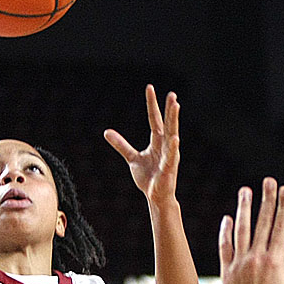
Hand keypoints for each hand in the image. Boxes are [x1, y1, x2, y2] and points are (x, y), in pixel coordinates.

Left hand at [104, 85, 179, 205]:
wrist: (156, 196)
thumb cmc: (148, 177)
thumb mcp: (132, 158)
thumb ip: (121, 145)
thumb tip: (106, 131)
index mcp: (157, 142)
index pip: (154, 119)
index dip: (152, 104)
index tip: (150, 88)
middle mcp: (165, 146)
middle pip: (167, 124)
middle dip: (169, 110)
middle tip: (172, 94)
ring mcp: (169, 156)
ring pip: (172, 135)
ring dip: (174, 121)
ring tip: (176, 107)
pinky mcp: (169, 168)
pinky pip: (171, 156)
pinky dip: (173, 148)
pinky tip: (175, 138)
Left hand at [219, 178, 283, 283]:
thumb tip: (282, 242)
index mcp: (276, 259)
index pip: (281, 226)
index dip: (283, 206)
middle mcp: (258, 257)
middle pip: (263, 222)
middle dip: (267, 200)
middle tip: (268, 181)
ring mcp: (240, 262)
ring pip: (242, 229)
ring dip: (245, 208)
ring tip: (246, 190)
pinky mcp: (227, 269)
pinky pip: (225, 245)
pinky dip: (226, 231)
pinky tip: (228, 218)